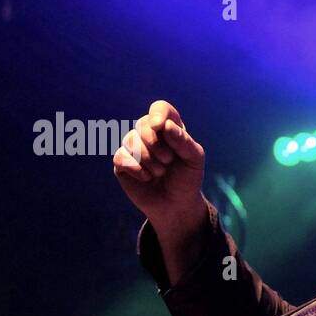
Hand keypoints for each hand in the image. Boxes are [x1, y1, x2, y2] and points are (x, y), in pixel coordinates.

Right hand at [113, 100, 207, 240]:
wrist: (176, 206)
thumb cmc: (187, 180)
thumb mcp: (194, 160)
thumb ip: (183, 141)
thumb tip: (163, 125)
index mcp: (169, 129)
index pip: (161, 109)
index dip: (158, 114)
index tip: (159, 126)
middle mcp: (149, 134)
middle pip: (143, 123)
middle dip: (157, 145)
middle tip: (169, 161)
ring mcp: (133, 147)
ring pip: (131, 141)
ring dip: (149, 161)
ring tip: (160, 173)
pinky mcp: (122, 162)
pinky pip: (121, 157)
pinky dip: (137, 170)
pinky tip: (147, 178)